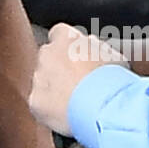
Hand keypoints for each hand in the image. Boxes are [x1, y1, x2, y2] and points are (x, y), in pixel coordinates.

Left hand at [29, 22, 128, 136]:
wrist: (102, 107)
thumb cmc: (112, 80)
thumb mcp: (113, 56)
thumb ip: (97, 48)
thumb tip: (94, 49)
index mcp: (67, 39)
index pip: (60, 33)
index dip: (69, 46)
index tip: (78, 57)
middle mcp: (48, 54)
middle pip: (48, 57)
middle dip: (58, 67)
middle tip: (78, 82)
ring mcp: (39, 78)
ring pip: (42, 81)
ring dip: (54, 89)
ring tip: (75, 102)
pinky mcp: (35, 101)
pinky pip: (40, 103)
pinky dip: (50, 109)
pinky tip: (67, 115)